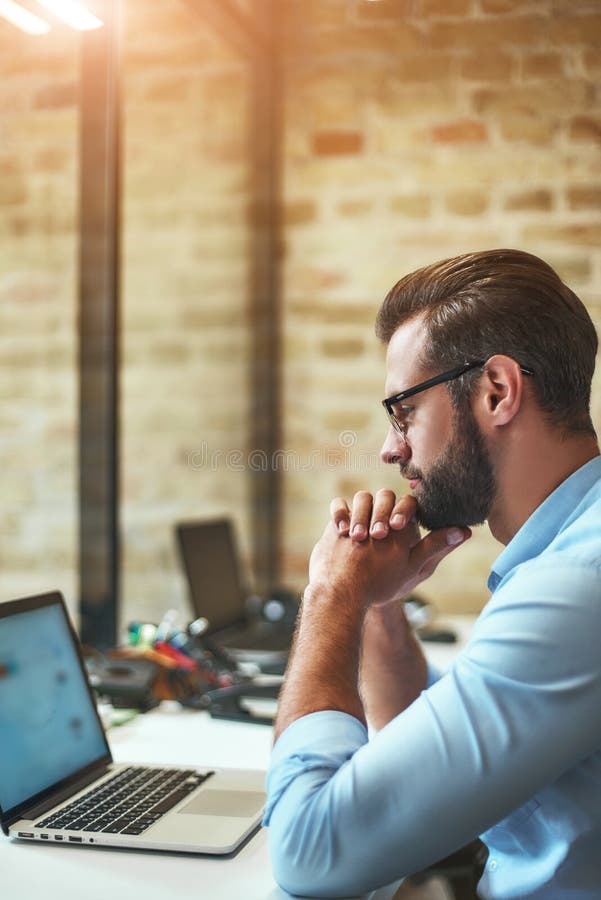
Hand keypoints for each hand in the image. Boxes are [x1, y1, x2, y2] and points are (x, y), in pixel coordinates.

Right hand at [307, 492, 469, 607]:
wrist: (346, 596)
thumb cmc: (384, 583)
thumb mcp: (414, 566)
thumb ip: (437, 546)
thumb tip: (466, 531)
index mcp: (403, 527)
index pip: (409, 503)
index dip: (404, 509)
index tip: (397, 527)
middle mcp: (383, 518)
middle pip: (384, 496)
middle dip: (380, 512)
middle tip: (377, 535)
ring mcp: (360, 518)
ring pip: (362, 498)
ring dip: (360, 514)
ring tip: (357, 536)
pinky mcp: (340, 522)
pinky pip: (339, 505)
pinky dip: (340, 513)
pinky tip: (342, 531)